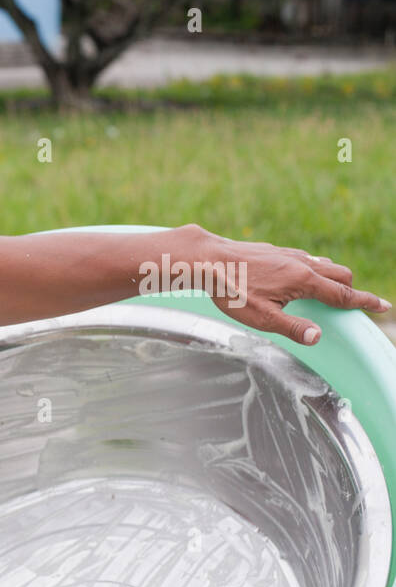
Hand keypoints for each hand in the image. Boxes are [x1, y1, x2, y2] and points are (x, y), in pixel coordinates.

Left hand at [189, 224, 389, 344]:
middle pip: (340, 275)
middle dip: (350, 289)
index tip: (383, 306)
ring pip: (323, 264)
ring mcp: (289, 254)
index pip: (343, 294)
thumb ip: (292, 328)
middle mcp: (302, 263)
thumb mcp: (262, 318)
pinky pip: (305, 258)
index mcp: (303, 281)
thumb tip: (317, 337)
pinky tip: (300, 276)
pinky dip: (314, 269)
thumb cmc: (232, 291)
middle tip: (352, 303)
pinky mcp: (276, 250)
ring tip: (329, 291)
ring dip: (332, 277)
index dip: (365, 302)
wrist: (209, 259)